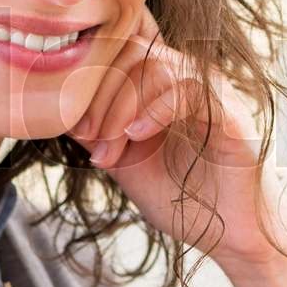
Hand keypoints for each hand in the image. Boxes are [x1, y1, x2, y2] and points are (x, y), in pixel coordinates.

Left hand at [69, 9, 286, 286]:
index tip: (76, 128)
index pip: (121, 49)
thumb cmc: (184, 199)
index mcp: (166, 84)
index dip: (91, 79)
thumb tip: (56, 110)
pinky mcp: (230, 114)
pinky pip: (187, 91)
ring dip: (121, 109)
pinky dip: (154, 111)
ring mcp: (213, 92)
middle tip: (90, 140)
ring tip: (112, 152)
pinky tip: (138, 138)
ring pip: (156, 66)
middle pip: (133, 50)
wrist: (231, 237)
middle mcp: (191, 78)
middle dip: (101, 95)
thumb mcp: (126, 162)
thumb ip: (97, 132)